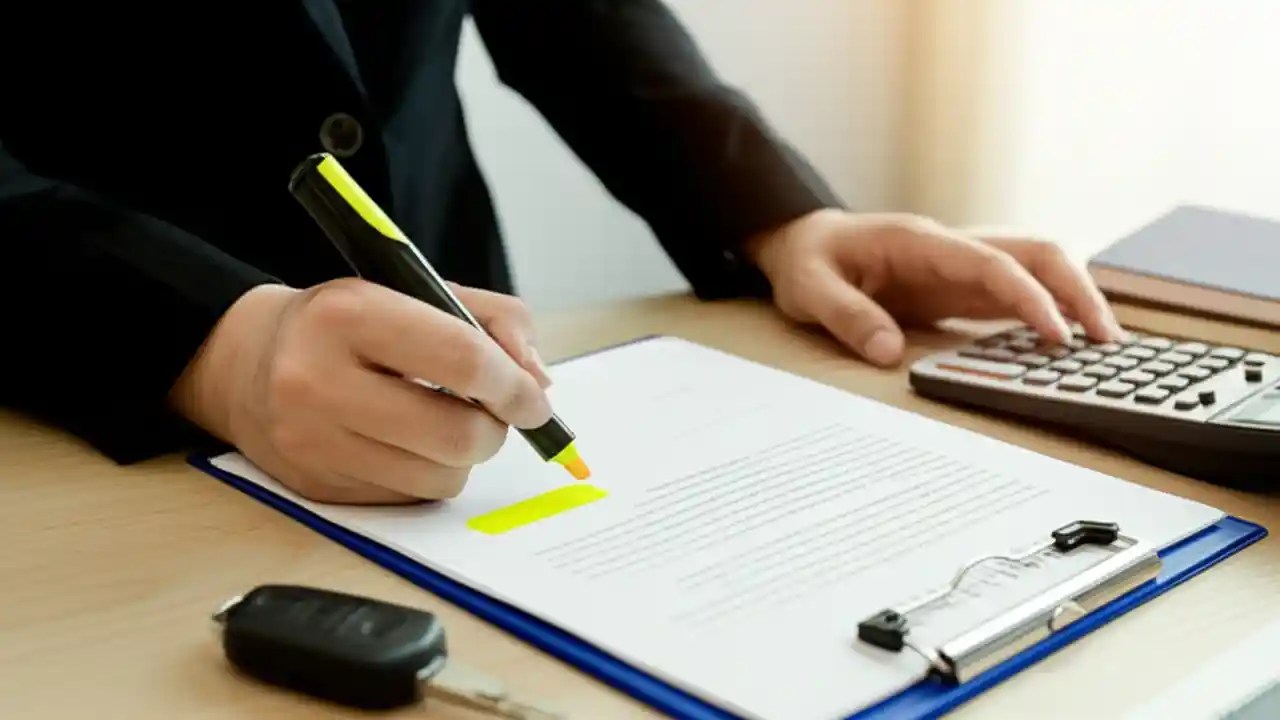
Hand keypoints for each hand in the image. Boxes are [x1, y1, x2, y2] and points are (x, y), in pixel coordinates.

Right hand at [169, 279, 553, 503]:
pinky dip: (427, 474)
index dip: (513, 385)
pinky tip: (405, 443)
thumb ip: (492, 320)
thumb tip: (537, 381)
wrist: (247, 362)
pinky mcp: (315, 487)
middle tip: (494, 414)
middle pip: (457, 433)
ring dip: (463, 456)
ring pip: (440, 476)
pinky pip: (410, 498)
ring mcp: (312, 442)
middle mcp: (318, 380)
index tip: (533, 398)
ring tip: (444, 423)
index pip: (462, 358)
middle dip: (495, 429)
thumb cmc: (348, 323)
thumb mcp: (415, 291)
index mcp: (348, 314)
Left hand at [744, 209, 1124, 365]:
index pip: (992, 264)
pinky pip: (1015, 294)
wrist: (804, 243)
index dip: (1029, 297)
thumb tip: (889, 352)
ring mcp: (960, 267)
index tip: (1056, 334)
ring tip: (1101, 345)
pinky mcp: (960, 287)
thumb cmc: (809, 261)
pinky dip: (1046, 312)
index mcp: (921, 242)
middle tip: (1105, 340)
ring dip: (1072, 298)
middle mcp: (952, 248)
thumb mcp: (811, 289)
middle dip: (1077, 291)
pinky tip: (1063, 344)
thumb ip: (848, 317)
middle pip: (1034, 254)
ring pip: (1035, 269)